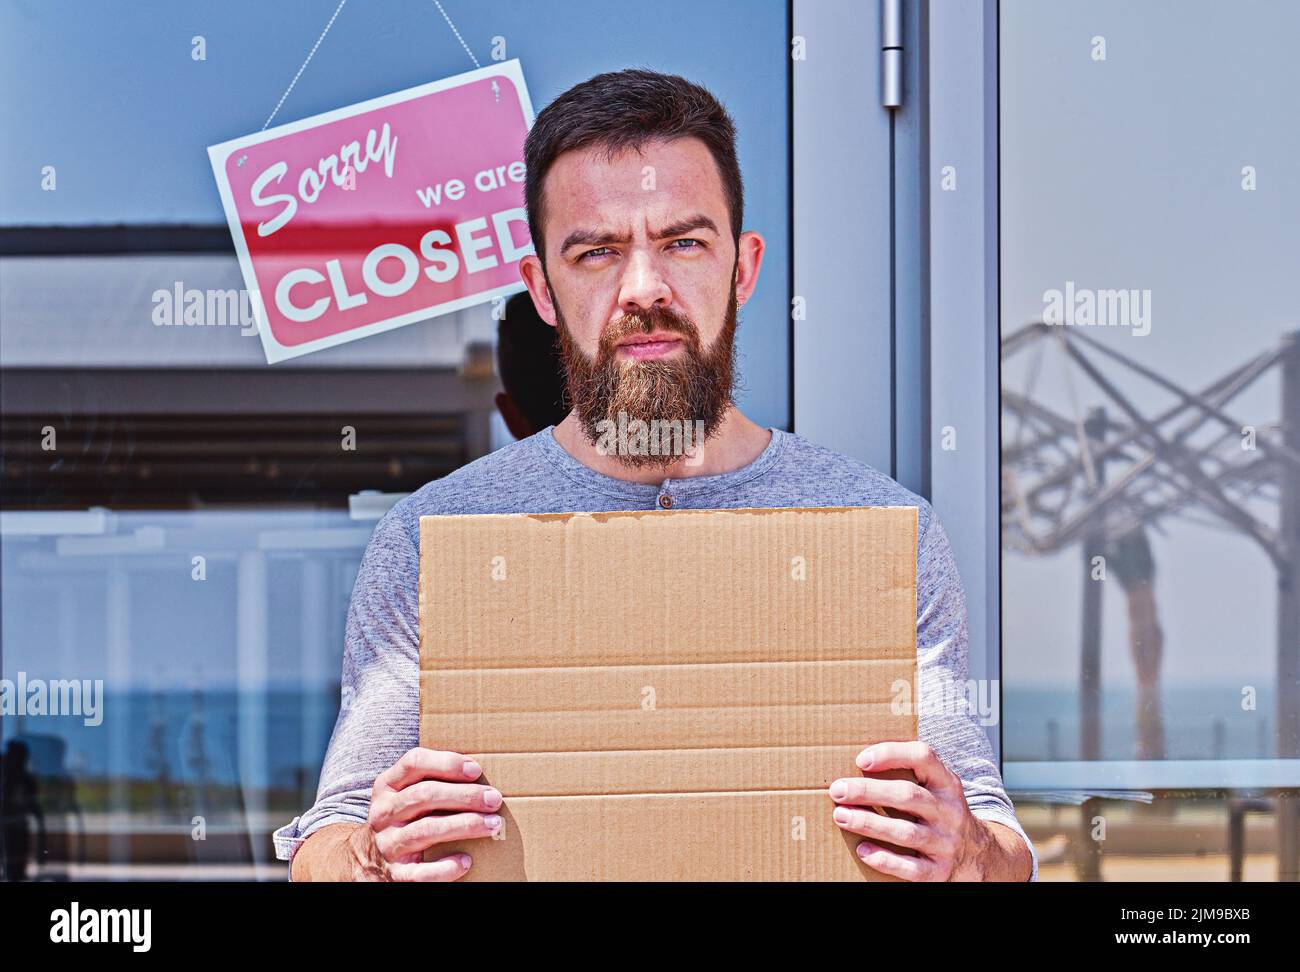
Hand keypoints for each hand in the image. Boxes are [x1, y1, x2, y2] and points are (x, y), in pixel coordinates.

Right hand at [349, 747, 502, 880]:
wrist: (367, 859)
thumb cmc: (403, 816)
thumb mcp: (405, 791)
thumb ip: (431, 778)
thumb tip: (478, 773)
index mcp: (387, 785)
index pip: (413, 763)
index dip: (446, 763)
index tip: (476, 769)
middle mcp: (384, 812)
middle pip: (424, 795)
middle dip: (464, 795)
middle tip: (494, 799)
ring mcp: (388, 843)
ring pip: (426, 830)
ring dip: (464, 825)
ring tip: (492, 824)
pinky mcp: (395, 874)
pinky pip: (421, 873)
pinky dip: (445, 867)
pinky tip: (466, 861)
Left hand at [828, 740, 988, 880]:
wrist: (980, 857)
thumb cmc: (943, 814)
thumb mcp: (938, 788)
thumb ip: (911, 773)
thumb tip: (860, 761)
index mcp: (947, 784)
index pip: (923, 757)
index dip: (891, 754)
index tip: (861, 759)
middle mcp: (949, 811)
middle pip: (907, 795)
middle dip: (868, 791)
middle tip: (838, 790)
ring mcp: (946, 843)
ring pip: (906, 832)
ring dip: (869, 823)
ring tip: (841, 816)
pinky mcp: (940, 872)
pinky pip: (911, 868)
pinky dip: (885, 859)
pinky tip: (863, 850)